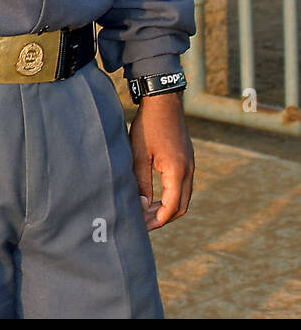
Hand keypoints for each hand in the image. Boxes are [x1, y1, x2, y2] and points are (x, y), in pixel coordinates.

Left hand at [129, 92, 194, 229]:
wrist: (163, 103)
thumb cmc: (148, 127)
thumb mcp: (139, 156)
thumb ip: (141, 183)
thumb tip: (142, 206)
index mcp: (178, 172)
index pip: (171, 208)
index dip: (157, 220)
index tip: (141, 227)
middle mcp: (188, 172)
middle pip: (181, 207)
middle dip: (163, 218)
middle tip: (143, 223)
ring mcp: (190, 166)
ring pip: (183, 197)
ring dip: (167, 208)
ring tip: (146, 212)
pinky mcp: (186, 161)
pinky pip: (182, 186)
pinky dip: (170, 197)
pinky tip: (154, 197)